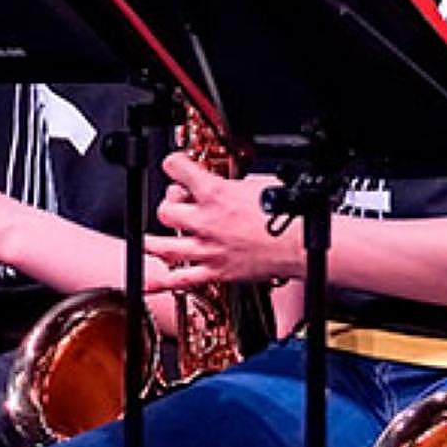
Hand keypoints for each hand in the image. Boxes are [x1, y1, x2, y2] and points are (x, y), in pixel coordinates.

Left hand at [145, 153, 295, 289]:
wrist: (301, 245)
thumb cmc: (288, 214)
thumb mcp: (258, 184)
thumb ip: (232, 185)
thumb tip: (224, 184)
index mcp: (216, 193)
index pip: (177, 169)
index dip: (174, 163)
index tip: (176, 165)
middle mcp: (206, 221)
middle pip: (165, 210)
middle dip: (169, 204)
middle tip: (179, 204)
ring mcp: (208, 249)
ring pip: (163, 246)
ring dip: (150, 242)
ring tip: (145, 240)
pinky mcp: (215, 272)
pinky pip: (179, 280)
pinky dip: (159, 283)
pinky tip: (147, 283)